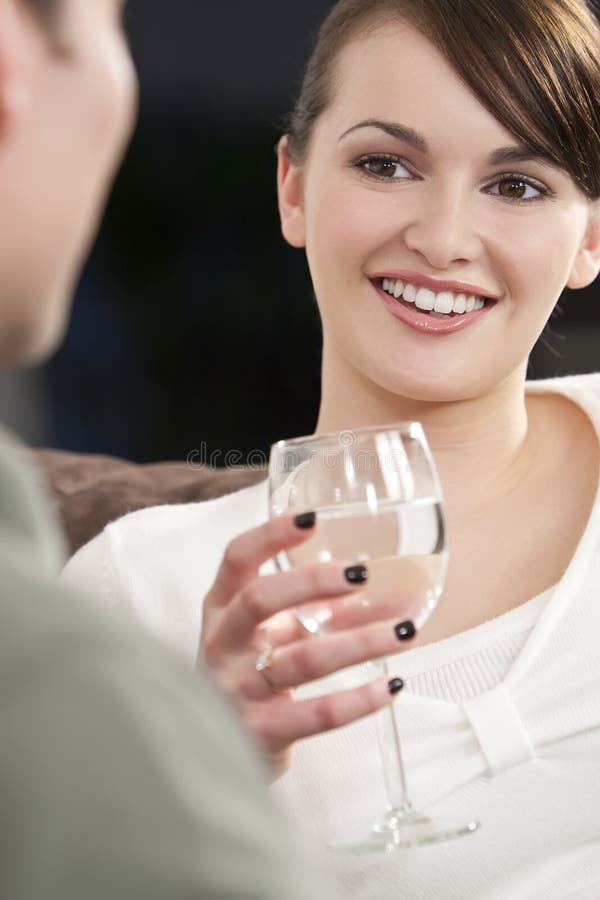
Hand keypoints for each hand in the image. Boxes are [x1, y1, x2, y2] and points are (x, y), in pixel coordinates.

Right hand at [199, 513, 408, 774]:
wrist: (220, 749)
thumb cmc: (255, 673)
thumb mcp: (278, 632)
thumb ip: (326, 610)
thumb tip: (400, 593)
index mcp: (222, 607)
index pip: (236, 559)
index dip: (270, 535)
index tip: (312, 518)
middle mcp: (223, 643)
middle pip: (260, 599)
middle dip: (313, 581)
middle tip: (363, 573)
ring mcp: (237, 690)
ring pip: (302, 659)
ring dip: (360, 642)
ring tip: (404, 630)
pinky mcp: (261, 733)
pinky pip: (316, 714)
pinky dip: (359, 700)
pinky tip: (390, 685)